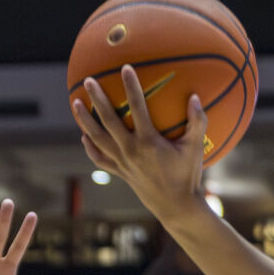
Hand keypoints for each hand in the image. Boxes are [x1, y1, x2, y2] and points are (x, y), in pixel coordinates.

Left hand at [74, 66, 206, 225]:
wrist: (175, 206)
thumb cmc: (188, 175)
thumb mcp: (196, 148)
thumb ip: (197, 121)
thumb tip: (195, 97)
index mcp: (148, 142)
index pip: (137, 108)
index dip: (131, 87)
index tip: (125, 68)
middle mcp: (130, 151)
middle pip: (108, 121)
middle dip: (97, 99)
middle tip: (88, 81)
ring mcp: (122, 163)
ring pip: (97, 139)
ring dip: (85, 121)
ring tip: (75, 104)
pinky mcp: (120, 173)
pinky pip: (100, 159)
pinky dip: (90, 148)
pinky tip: (84, 137)